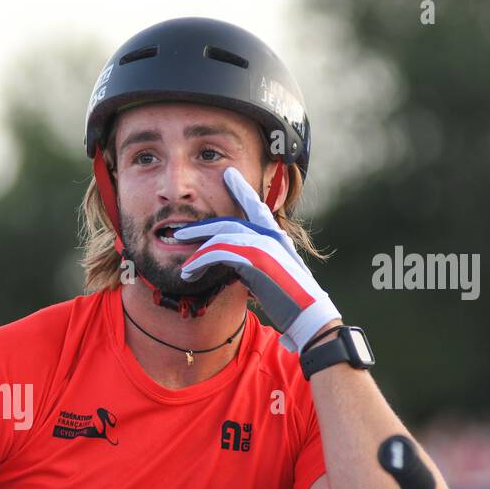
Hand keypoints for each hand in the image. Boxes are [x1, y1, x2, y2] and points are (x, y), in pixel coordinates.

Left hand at [173, 167, 340, 352]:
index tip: (229, 174)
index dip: (242, 190)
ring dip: (196, 251)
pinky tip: (189, 273)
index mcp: (276, 236)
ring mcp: (264, 244)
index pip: (256, 207)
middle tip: (180, 233)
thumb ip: (255, 266)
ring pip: (220, 236)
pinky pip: (218, 252)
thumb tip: (237, 269)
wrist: (309, 314)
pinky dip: (199, 262)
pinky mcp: (255, 258)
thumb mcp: (272, 277)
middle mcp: (271, 235)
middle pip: (228, 222)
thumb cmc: (291, 302)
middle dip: (200, 227)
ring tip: (182, 264)